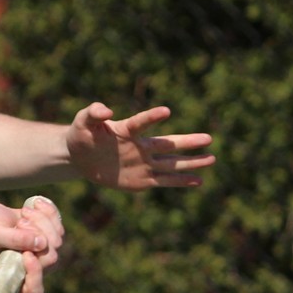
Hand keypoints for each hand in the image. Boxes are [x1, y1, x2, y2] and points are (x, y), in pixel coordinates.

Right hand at [0, 195, 64, 292]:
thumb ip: (13, 240)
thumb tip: (41, 244)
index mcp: (15, 278)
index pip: (34, 289)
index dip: (35, 272)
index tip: (27, 254)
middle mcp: (32, 270)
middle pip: (51, 257)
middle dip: (37, 235)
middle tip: (20, 223)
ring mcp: (44, 254)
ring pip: (57, 239)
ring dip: (41, 221)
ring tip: (23, 214)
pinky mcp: (51, 236)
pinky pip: (59, 224)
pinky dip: (48, 211)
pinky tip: (35, 204)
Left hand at [67, 103, 215, 189]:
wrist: (81, 158)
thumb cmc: (82, 135)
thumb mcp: (82, 122)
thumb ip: (92, 113)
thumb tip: (106, 110)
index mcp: (126, 130)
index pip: (141, 123)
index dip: (151, 117)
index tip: (166, 111)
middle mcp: (140, 146)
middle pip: (167, 144)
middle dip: (187, 142)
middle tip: (209, 138)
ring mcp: (143, 163)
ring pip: (171, 163)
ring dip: (191, 162)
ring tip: (212, 159)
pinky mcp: (142, 180)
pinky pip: (164, 181)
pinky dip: (180, 181)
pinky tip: (198, 181)